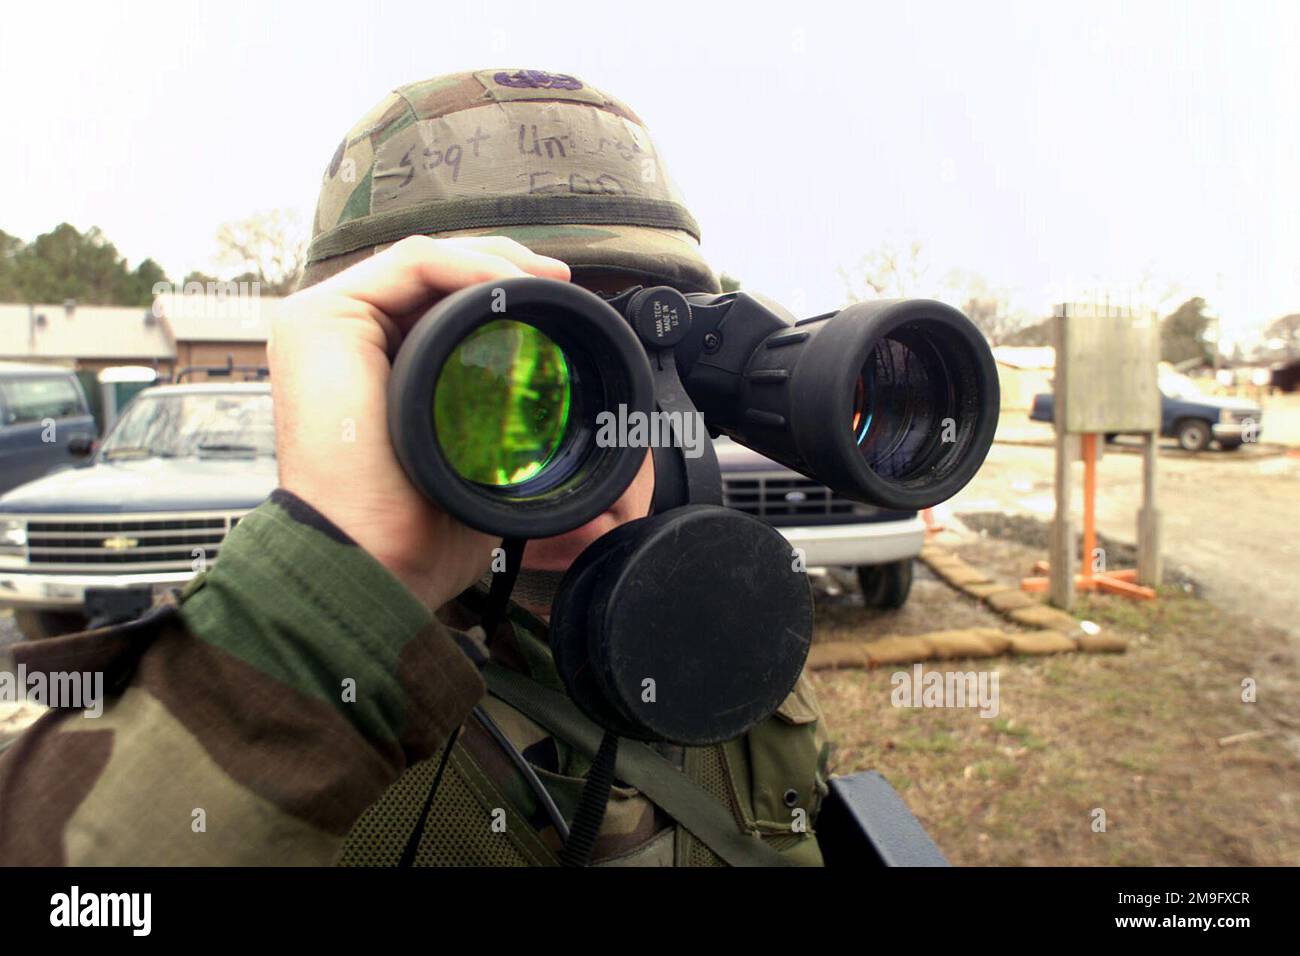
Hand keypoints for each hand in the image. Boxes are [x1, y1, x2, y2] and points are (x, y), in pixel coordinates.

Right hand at [268, 235, 571, 608]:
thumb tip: (542, 410)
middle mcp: (341, 339)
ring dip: (491, 260)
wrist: (373, 557)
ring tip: (544, 279)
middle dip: (500, 264)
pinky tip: (508, 285)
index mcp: (369, 365)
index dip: (496, 288)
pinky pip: (408, 264)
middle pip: (429, 275)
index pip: (434, 301)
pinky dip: (465, 265)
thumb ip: (487, 420)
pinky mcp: (318, 318)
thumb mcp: (467, 457)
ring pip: (423, 261)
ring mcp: (324, 325)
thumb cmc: (417, 526)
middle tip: (560, 278)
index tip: (559, 300)